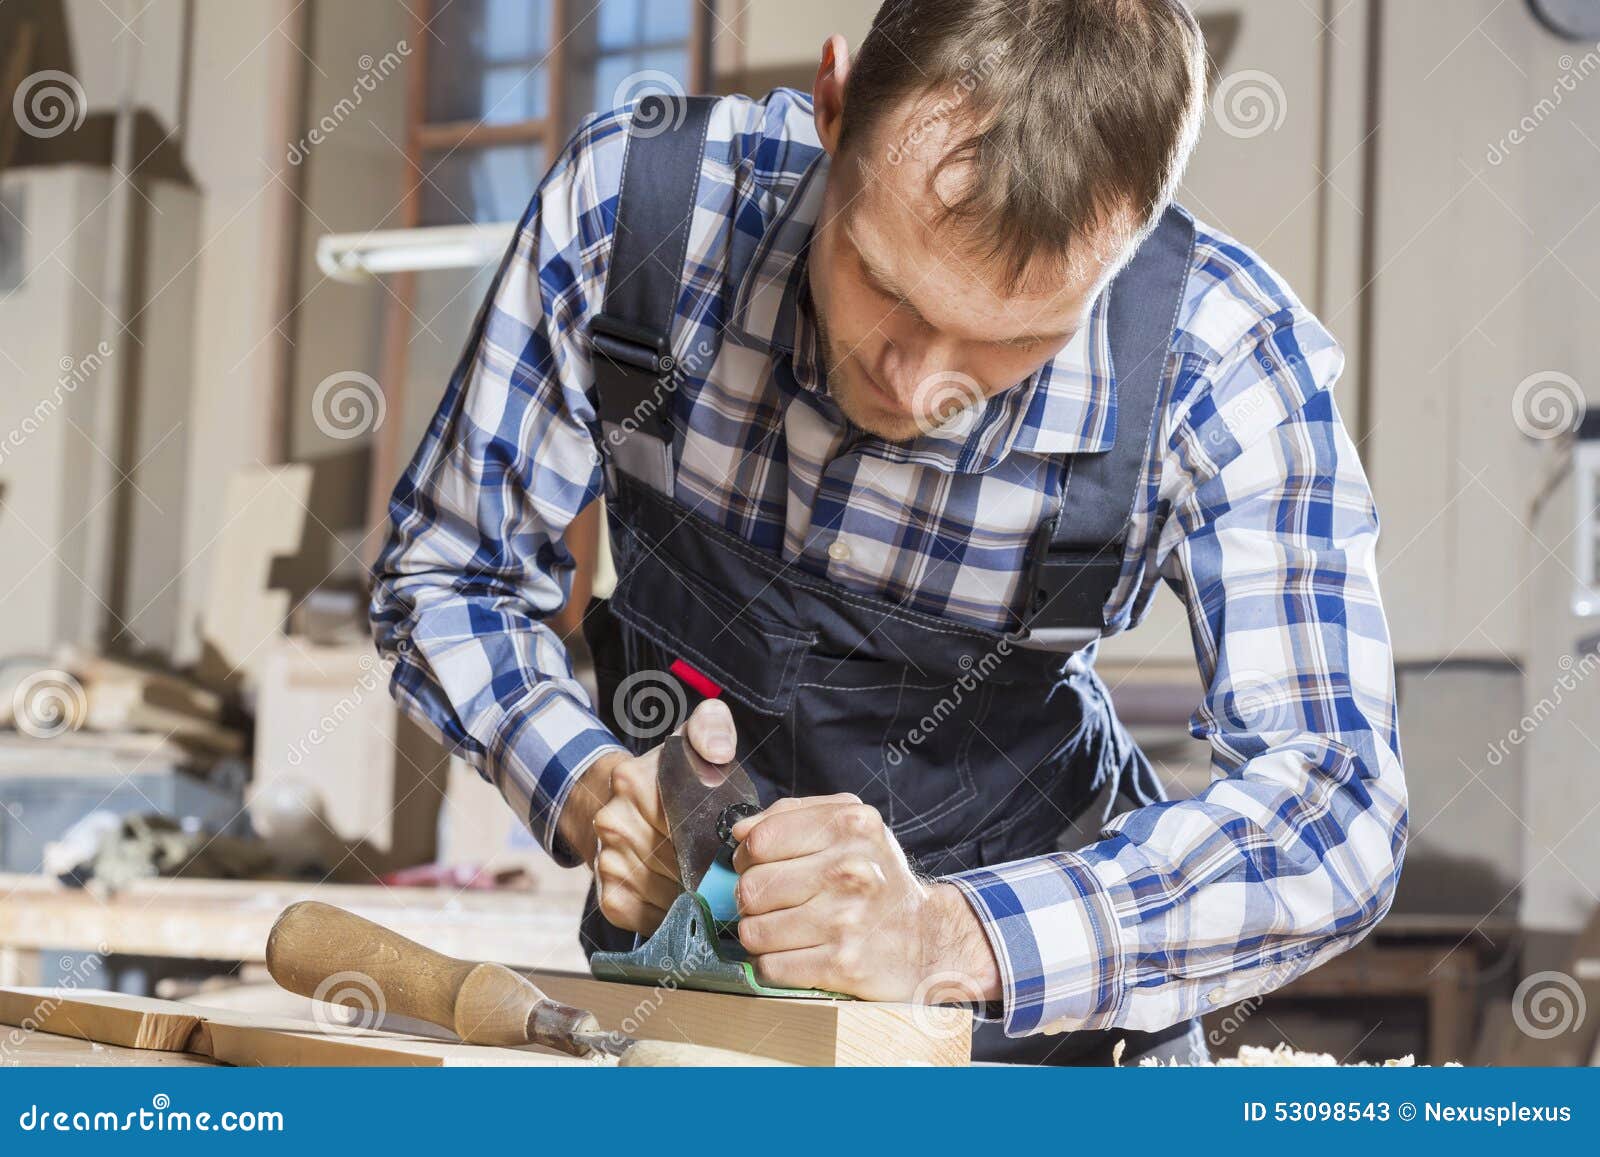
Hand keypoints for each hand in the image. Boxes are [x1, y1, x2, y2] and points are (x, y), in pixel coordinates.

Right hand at [557, 698, 738, 934]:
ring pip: (677, 897)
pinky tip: (688, 898)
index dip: (721, 839)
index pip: (693, 824)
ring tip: (713, 883)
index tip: (736, 844)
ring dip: (701, 897)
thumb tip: (717, 751)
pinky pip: (659, 920)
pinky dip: (681, 915)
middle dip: (715, 870)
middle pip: (687, 865)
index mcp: (632, 782)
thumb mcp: (689, 741)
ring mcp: (607, 864)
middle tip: (732, 867)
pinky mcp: (610, 900)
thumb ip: (711, 728)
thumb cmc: (668, 781)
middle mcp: (612, 823)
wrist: (614, 807)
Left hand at [729, 795, 1001, 1003]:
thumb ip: (792, 815)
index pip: (760, 840)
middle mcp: (851, 868)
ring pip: (754, 931)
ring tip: (784, 928)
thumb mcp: (851, 826)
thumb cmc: (878, 879)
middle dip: (753, 899)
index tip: (759, 865)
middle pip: (751, 887)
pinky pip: (770, 967)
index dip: (747, 856)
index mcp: (850, 825)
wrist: (928, 939)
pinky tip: (794, 953)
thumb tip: (739, 832)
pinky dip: (772, 964)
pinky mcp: (842, 964)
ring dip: (760, 934)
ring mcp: (846, 919)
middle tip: (775, 902)